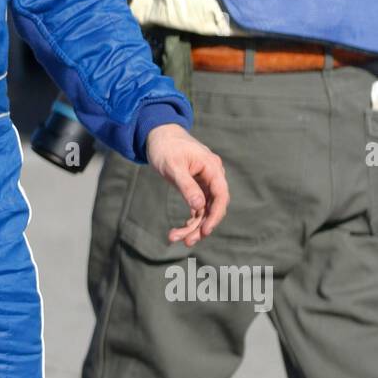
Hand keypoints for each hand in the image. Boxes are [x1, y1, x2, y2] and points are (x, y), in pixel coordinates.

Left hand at [144, 123, 228, 247]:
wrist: (157, 135)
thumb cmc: (165, 148)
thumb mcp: (173, 167)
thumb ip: (187, 186)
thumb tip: (199, 207)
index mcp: (212, 168)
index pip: (221, 195)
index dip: (215, 215)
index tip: (206, 231)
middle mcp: (212, 176)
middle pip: (213, 206)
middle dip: (201, 226)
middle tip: (187, 242)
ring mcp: (205, 182)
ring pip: (204, 210)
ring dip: (193, 226)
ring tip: (175, 238)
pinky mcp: (196, 187)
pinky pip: (197, 208)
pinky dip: (190, 220)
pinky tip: (179, 231)